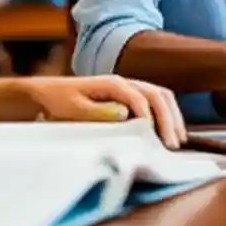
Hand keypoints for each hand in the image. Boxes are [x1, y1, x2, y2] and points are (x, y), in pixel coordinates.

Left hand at [24, 76, 186, 148]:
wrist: (47, 93)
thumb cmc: (59, 102)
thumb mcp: (74, 110)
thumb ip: (99, 112)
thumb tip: (126, 113)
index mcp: (112, 84)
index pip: (140, 99)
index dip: (152, 119)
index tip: (157, 141)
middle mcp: (123, 82)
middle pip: (157, 94)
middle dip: (169, 118)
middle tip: (173, 144)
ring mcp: (127, 86)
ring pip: (160, 95)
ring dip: (172, 115)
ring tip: (178, 139)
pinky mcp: (127, 95)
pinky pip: (154, 99)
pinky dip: (166, 113)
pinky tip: (169, 129)